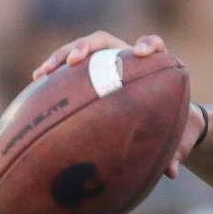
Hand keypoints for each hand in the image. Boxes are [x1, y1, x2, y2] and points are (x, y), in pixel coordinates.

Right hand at [31, 30, 196, 178]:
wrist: (159, 121)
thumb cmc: (170, 128)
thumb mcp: (175, 140)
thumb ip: (175, 152)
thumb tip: (171, 173)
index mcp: (151, 67)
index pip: (153, 44)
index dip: (148, 44)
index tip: (141, 54)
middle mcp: (124, 58)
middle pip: (105, 40)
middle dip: (88, 46)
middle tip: (75, 60)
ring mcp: (104, 62)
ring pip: (81, 50)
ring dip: (61, 55)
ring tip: (44, 72)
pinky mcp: (88, 71)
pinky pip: (68, 64)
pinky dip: (54, 68)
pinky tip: (37, 79)